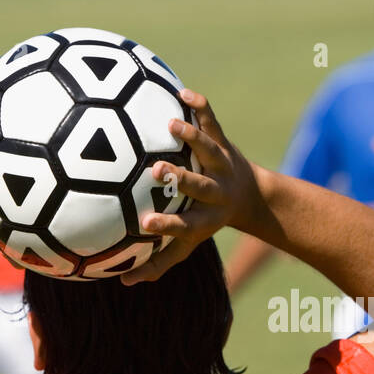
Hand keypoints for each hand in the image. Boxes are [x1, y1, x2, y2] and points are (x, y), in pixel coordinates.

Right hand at [120, 89, 264, 284]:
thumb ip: (156, 263)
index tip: (145, 223)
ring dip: (192, 138)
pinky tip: (181, 91)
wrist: (251, 197)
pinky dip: (200, 106)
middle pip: (200, 187)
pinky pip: (212, 122)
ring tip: (171, 124)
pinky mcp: (223, 143)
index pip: (183, 226)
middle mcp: (214, 192)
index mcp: (202, 219)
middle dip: (181, 180)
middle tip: (156, 171)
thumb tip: (122, 282)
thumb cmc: (205, 221)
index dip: (166, 226)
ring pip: (209, 151)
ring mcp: (221, 165)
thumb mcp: (187, 245)